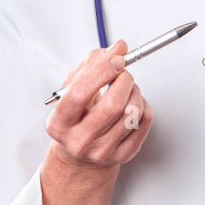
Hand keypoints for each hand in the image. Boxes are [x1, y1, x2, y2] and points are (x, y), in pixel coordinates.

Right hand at [45, 38, 153, 168]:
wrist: (81, 153)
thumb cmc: (77, 115)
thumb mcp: (72, 89)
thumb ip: (91, 64)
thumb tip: (118, 48)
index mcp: (59, 123)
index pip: (79, 93)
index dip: (101, 71)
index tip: (116, 58)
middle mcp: (79, 140)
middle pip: (112, 106)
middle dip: (124, 80)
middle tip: (123, 72)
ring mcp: (102, 151)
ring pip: (132, 112)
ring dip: (135, 90)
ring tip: (126, 88)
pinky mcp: (123, 155)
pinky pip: (144, 121)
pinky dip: (143, 105)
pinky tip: (131, 103)